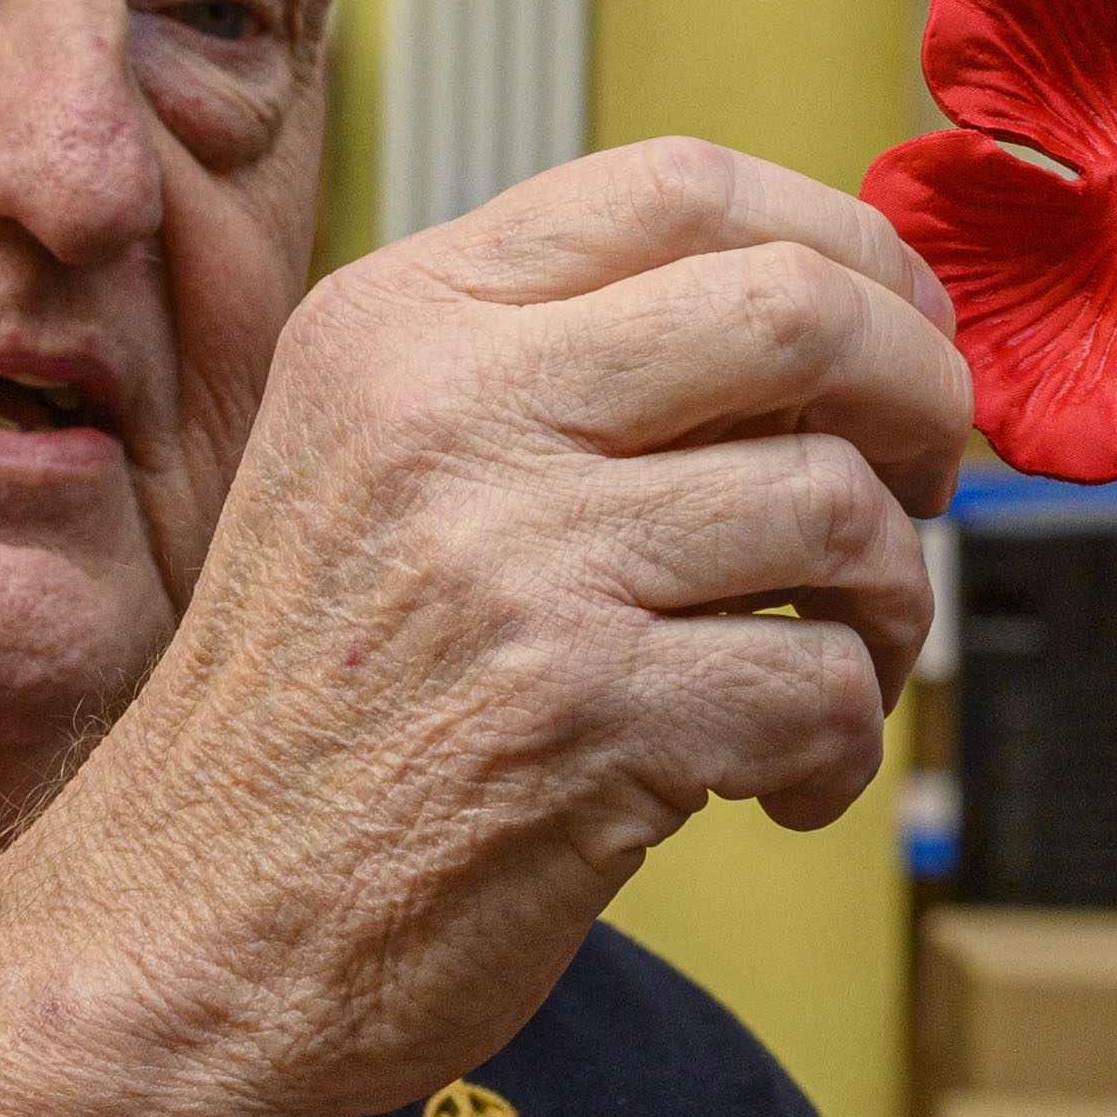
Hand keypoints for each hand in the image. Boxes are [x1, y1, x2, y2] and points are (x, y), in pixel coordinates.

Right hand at [3, 139, 967, 1116]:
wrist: (189, 929)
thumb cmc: (317, 712)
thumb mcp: (373, 462)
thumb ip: (554, 371)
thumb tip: (833, 319)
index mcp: (401, 322)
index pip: (682, 188)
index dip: (847, 246)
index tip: (900, 333)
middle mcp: (450, 414)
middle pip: (799, 309)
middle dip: (922, 392)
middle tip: (926, 480)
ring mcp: (516, 564)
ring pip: (838, 504)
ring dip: (895, 598)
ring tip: (847, 660)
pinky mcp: (584, 720)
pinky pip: (822, 686)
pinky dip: (844, 744)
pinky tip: (783, 783)